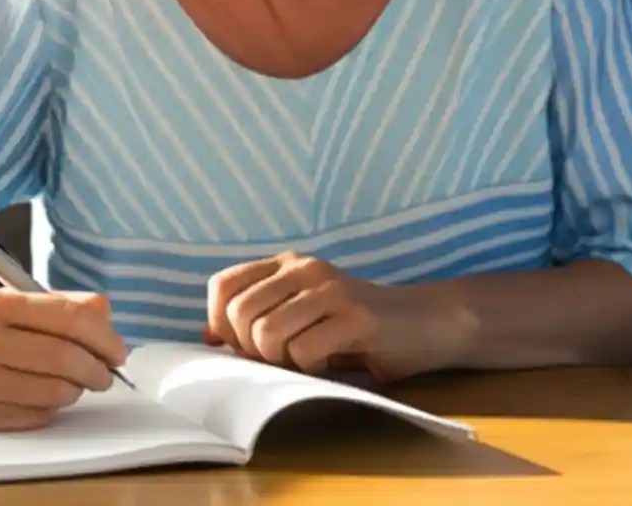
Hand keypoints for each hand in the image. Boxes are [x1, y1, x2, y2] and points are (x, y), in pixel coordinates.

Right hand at [0, 289, 127, 431]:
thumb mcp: (12, 303)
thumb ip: (61, 306)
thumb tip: (107, 319)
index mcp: (2, 305)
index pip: (70, 318)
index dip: (105, 338)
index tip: (118, 352)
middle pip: (66, 358)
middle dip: (98, 370)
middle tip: (104, 375)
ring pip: (55, 392)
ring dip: (77, 391)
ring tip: (75, 385)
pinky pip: (35, 416)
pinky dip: (52, 408)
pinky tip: (45, 397)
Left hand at [205, 252, 470, 381]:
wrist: (424, 323)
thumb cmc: (356, 325)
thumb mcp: (301, 314)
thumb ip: (258, 319)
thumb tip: (208, 336)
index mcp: (287, 263)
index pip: (223, 285)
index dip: (221, 322)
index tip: (243, 344)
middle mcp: (306, 268)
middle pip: (241, 314)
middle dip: (252, 349)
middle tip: (281, 358)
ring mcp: (331, 289)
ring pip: (268, 334)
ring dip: (281, 360)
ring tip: (306, 358)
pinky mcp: (356, 316)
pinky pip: (304, 351)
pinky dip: (310, 368)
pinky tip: (330, 361)